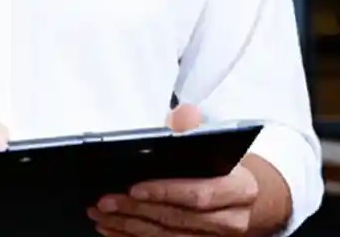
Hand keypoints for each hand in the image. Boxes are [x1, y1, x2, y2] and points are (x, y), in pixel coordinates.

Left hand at [88, 104, 259, 235]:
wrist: (235, 195)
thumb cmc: (216, 165)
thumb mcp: (209, 141)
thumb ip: (192, 127)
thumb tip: (183, 114)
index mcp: (239, 189)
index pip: (199, 195)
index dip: (165, 192)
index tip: (134, 188)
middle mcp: (231, 220)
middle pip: (178, 219)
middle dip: (137, 210)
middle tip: (105, 201)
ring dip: (128, 226)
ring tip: (100, 214)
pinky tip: (110, 228)